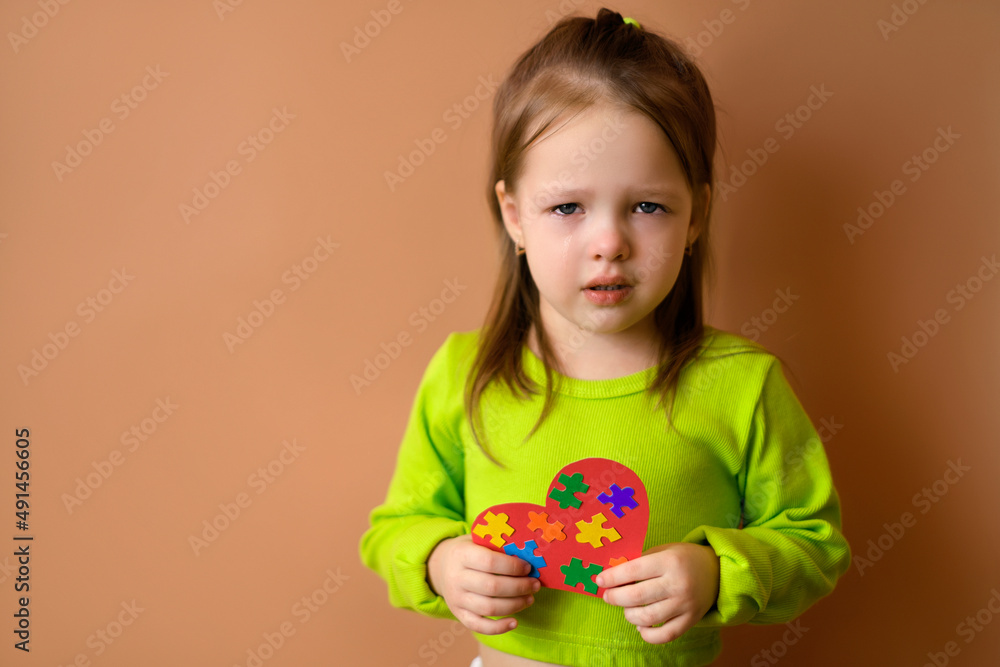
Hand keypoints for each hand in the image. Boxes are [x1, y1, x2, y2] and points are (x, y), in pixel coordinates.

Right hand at [427, 534, 539, 633]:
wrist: (441, 566)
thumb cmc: (469, 551)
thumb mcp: (478, 540)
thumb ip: (497, 545)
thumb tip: (527, 553)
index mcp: (461, 554)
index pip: (490, 562)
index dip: (512, 566)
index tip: (528, 567)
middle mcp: (456, 578)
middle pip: (492, 587)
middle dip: (519, 587)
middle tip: (535, 584)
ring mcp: (456, 598)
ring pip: (488, 607)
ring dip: (514, 605)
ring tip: (530, 599)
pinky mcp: (458, 614)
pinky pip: (479, 626)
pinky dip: (498, 627)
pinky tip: (515, 622)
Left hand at [596, 542, 719, 643]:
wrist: (717, 570)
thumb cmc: (683, 558)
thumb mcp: (663, 550)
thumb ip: (640, 561)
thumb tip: (612, 575)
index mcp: (669, 561)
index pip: (633, 570)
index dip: (613, 577)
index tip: (600, 580)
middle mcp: (677, 584)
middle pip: (637, 596)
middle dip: (616, 597)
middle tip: (608, 596)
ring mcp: (685, 604)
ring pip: (648, 618)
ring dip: (629, 615)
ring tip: (626, 609)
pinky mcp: (691, 620)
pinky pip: (665, 635)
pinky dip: (648, 635)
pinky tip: (641, 626)